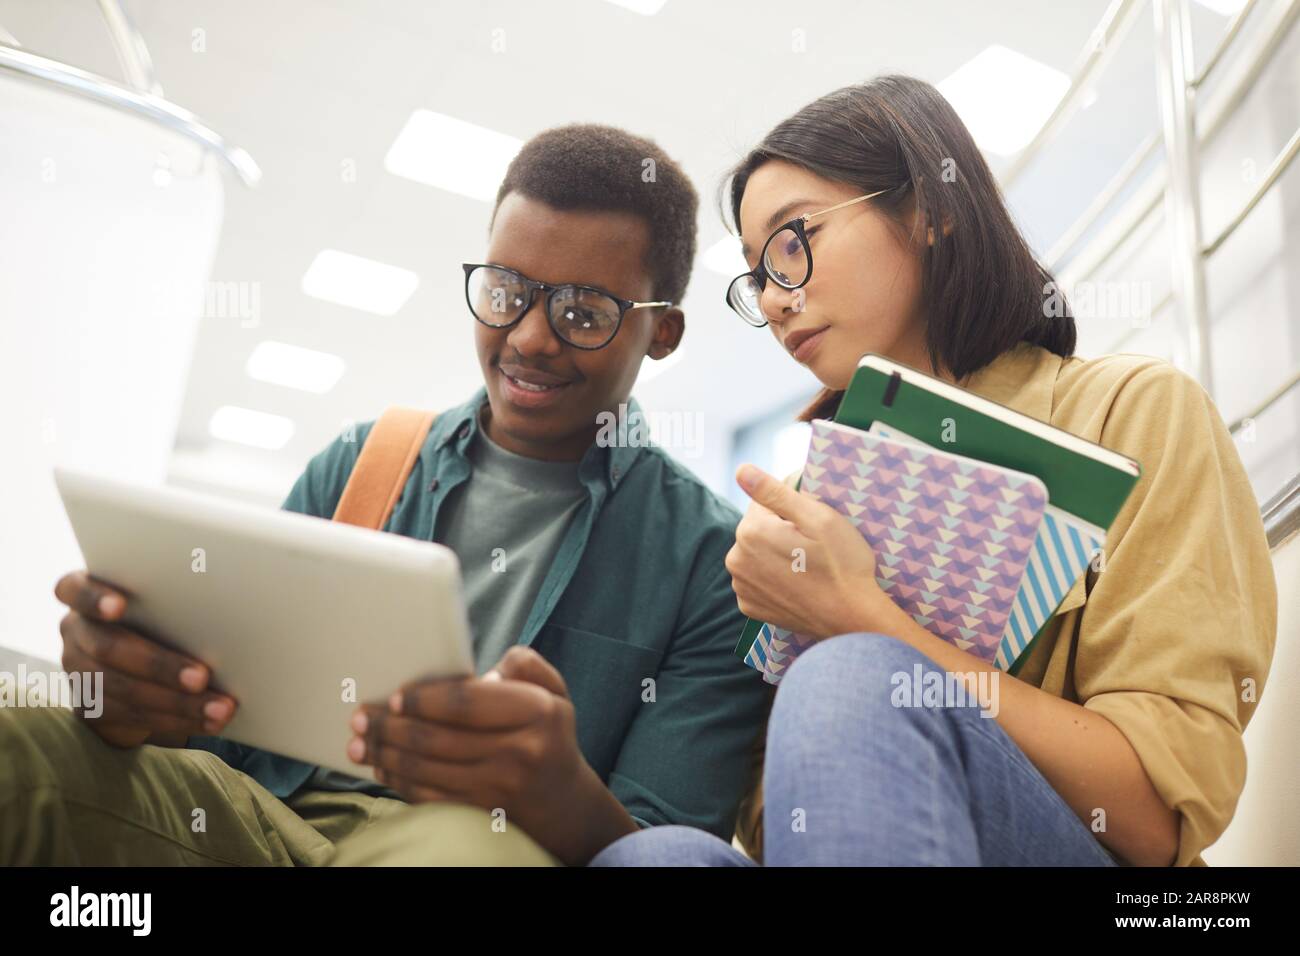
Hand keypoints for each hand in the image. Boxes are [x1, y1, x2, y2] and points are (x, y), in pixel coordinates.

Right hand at [53, 571, 236, 747]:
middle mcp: (76, 632)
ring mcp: (78, 671)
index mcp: (86, 595)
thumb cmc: (161, 616)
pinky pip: (134, 717)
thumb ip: (175, 601)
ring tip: (220, 708)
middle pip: (109, 648)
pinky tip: (207, 722)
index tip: (119, 606)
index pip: (73, 589)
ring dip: (178, 703)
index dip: (93, 598)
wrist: (137, 662)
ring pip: (124, 690)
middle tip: (202, 677)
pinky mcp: (91, 708)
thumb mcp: (161, 603)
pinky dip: (177, 720)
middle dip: (160, 665)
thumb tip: (233, 607)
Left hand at [348, 645, 634, 863]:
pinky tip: (380, 768)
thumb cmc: (549, 734)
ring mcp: (499, 788)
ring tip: (358, 742)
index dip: (425, 699)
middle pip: (438, 738)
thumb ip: (524, 664)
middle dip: (390, 727)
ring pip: (426, 769)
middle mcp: (519, 752)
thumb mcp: (553, 691)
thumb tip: (480, 671)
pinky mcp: (481, 813)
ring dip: (385, 755)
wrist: (566, 803)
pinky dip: (399, 782)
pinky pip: (429, 796)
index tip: (395, 696)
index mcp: (536, 712)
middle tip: (359, 717)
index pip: (468, 702)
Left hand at [726, 464, 886, 638]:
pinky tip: (797, 584)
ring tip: (807, 568)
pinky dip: (773, 579)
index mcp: (750, 532)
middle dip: (781, 531)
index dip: (792, 510)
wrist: (852, 618)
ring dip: (775, 554)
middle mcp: (736, 559)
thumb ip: (774, 491)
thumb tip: (740, 470)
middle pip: (758, 528)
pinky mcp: (750, 607)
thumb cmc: (842, 564)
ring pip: (756, 553)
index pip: (765, 502)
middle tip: (813, 549)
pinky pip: (757, 579)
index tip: (813, 527)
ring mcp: (741, 587)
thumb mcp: (817, 517)